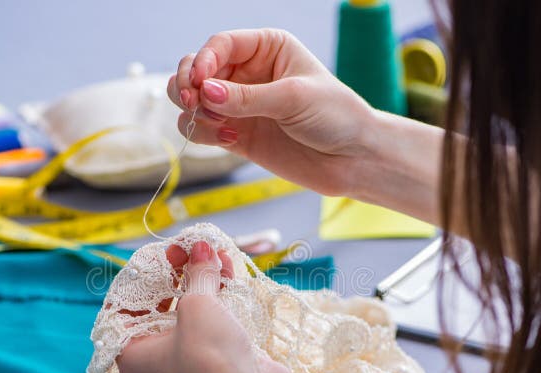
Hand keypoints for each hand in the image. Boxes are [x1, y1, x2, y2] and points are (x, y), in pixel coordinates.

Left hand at [116, 240, 297, 372]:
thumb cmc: (211, 358)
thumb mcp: (197, 306)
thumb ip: (196, 272)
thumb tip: (201, 247)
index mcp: (131, 353)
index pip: (125, 305)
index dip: (144, 275)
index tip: (163, 253)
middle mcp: (154, 358)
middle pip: (158, 304)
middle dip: (177, 272)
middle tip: (189, 249)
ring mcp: (185, 359)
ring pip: (187, 309)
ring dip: (201, 280)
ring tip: (215, 252)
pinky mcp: (213, 358)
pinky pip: (208, 319)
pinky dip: (216, 295)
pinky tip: (228, 269)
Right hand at [167, 29, 375, 196]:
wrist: (352, 159)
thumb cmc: (336, 116)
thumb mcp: (294, 98)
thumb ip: (247, 97)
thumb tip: (205, 92)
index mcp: (266, 49)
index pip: (221, 44)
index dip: (204, 60)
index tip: (199, 82)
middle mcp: (247, 74)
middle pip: (197, 70)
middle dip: (187, 83)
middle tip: (192, 101)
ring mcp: (239, 106)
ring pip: (192, 100)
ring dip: (192, 110)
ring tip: (214, 123)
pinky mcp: (236, 136)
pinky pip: (202, 130)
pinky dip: (204, 134)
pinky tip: (230, 140)